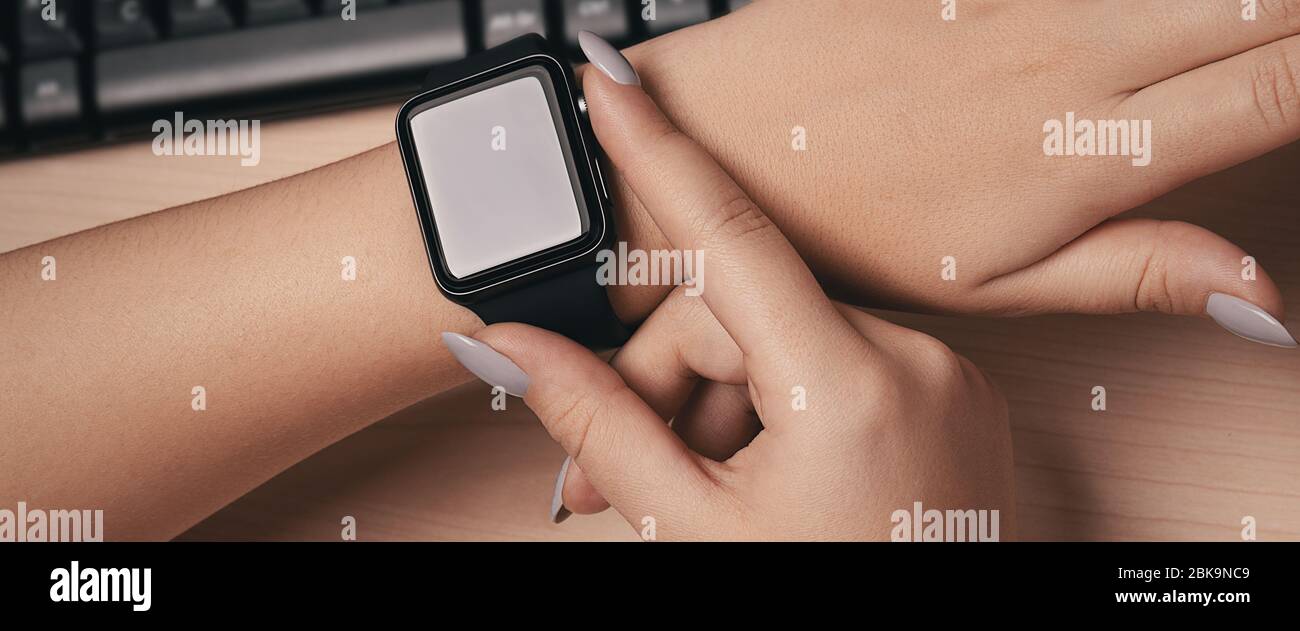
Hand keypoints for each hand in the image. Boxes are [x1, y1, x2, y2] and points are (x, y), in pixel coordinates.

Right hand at [443, 36, 1013, 539]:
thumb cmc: (822, 610)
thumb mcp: (688, 529)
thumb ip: (595, 422)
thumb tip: (509, 347)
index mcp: (854, 389)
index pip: (727, 235)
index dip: (654, 150)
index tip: (609, 83)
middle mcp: (917, 362)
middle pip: (740, 312)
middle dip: (665, 380)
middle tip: (614, 473)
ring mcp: (945, 379)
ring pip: (784, 340)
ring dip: (717, 404)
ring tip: (698, 495)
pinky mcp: (952, 398)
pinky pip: (836, 364)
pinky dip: (777, 408)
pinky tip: (757, 477)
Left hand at [610, 0, 1297, 346]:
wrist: (725, 135)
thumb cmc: (852, 224)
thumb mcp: (996, 283)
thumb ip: (1138, 269)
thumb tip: (1268, 296)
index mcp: (1089, 148)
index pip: (1276, 85)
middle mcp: (1072, 49)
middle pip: (1253, 1)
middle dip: (1287, 20)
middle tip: (1285, 45)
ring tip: (1229, 23)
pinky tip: (1123, 13)